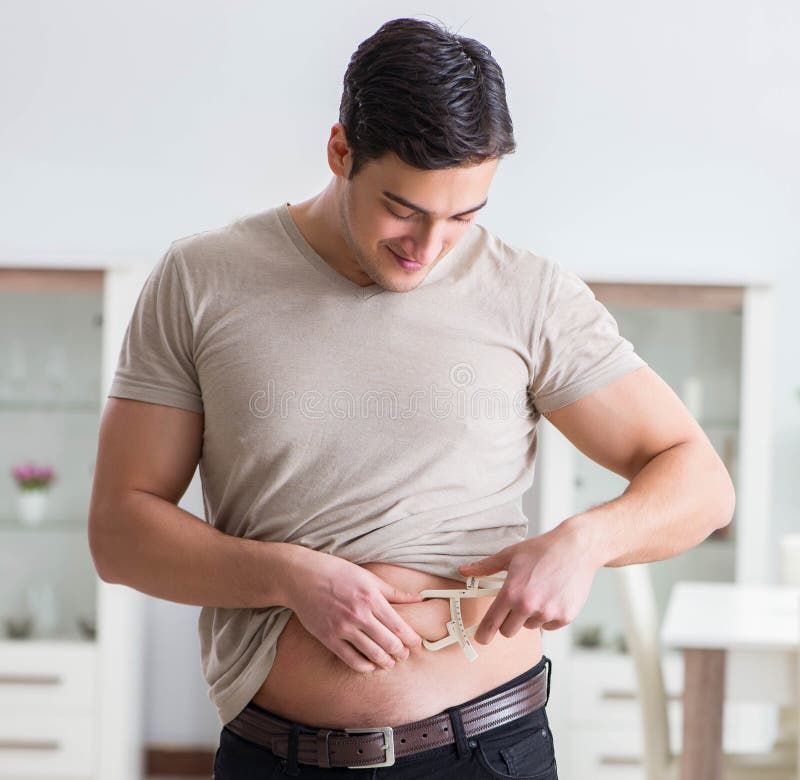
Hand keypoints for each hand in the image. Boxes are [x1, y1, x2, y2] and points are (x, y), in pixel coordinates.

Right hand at [285, 549, 423, 672]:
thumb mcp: (368, 577)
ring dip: (385, 662)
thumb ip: (394, 592)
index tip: (416, 644)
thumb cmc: (337, 573)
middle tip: (404, 654)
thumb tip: (418, 598)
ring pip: (372, 654)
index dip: (411, 639)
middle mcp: (359, 614)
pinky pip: (351, 660)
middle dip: (401, 653)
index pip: (399, 626)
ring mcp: (343, 628)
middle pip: (389, 643)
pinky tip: (370, 665)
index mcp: (371, 598)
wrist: (303, 577)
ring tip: (389, 662)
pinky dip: (365, 667)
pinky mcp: (329, 638)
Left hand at [457, 523, 600, 644]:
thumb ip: (485, 566)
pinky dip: (548, 616)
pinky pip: (548, 626)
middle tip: (515, 603)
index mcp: (511, 592)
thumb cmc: (542, 549)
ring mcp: (548, 613)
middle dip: (507, 620)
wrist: (576, 548)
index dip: (483, 633)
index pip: (491, 623)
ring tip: (538, 592)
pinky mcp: (565, 617)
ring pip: (529, 627)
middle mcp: (528, 606)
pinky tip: (552, 596)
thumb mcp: (510, 554)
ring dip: (530, 616)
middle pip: (508, 631)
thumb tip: (464, 570)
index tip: (481, 638)